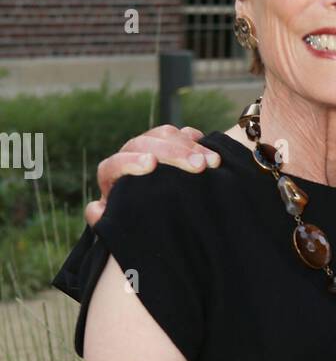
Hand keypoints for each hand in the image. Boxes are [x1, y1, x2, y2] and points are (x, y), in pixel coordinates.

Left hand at [85, 125, 220, 226]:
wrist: (153, 223)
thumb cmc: (134, 226)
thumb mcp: (122, 227)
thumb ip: (106, 220)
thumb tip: (96, 208)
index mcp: (112, 176)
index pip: (114, 164)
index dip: (131, 162)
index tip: (150, 164)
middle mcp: (129, 156)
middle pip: (144, 144)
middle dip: (174, 153)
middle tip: (199, 166)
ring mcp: (151, 147)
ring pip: (165, 134)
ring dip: (191, 146)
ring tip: (213, 162)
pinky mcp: (170, 144)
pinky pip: (182, 134)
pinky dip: (196, 140)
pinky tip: (211, 149)